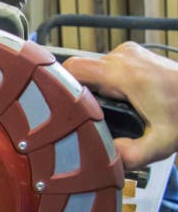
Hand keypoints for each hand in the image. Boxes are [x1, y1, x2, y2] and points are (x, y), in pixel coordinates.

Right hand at [64, 42, 177, 169]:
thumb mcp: (161, 144)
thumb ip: (129, 155)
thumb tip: (100, 158)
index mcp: (124, 74)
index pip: (72, 69)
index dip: (57, 86)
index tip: (51, 105)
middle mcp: (123, 57)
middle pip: (78, 70)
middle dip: (74, 93)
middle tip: (76, 116)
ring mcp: (128, 53)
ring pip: (91, 69)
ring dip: (90, 89)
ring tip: (97, 111)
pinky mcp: (133, 55)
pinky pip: (104, 68)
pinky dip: (102, 84)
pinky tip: (111, 102)